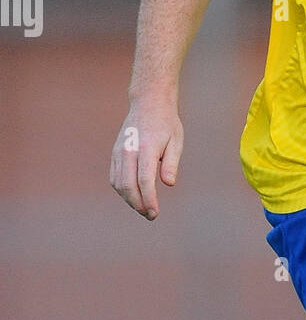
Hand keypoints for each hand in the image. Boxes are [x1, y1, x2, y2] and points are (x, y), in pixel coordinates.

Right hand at [109, 100, 183, 220]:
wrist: (148, 104)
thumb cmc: (166, 124)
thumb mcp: (176, 141)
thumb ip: (171, 163)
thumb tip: (169, 184)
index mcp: (146, 147)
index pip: (144, 180)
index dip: (149, 199)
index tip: (155, 212)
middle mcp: (128, 150)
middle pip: (127, 185)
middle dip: (138, 204)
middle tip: (151, 215)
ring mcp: (118, 151)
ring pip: (118, 184)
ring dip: (129, 200)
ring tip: (144, 208)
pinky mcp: (115, 153)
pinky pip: (115, 177)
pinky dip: (122, 190)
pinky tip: (134, 197)